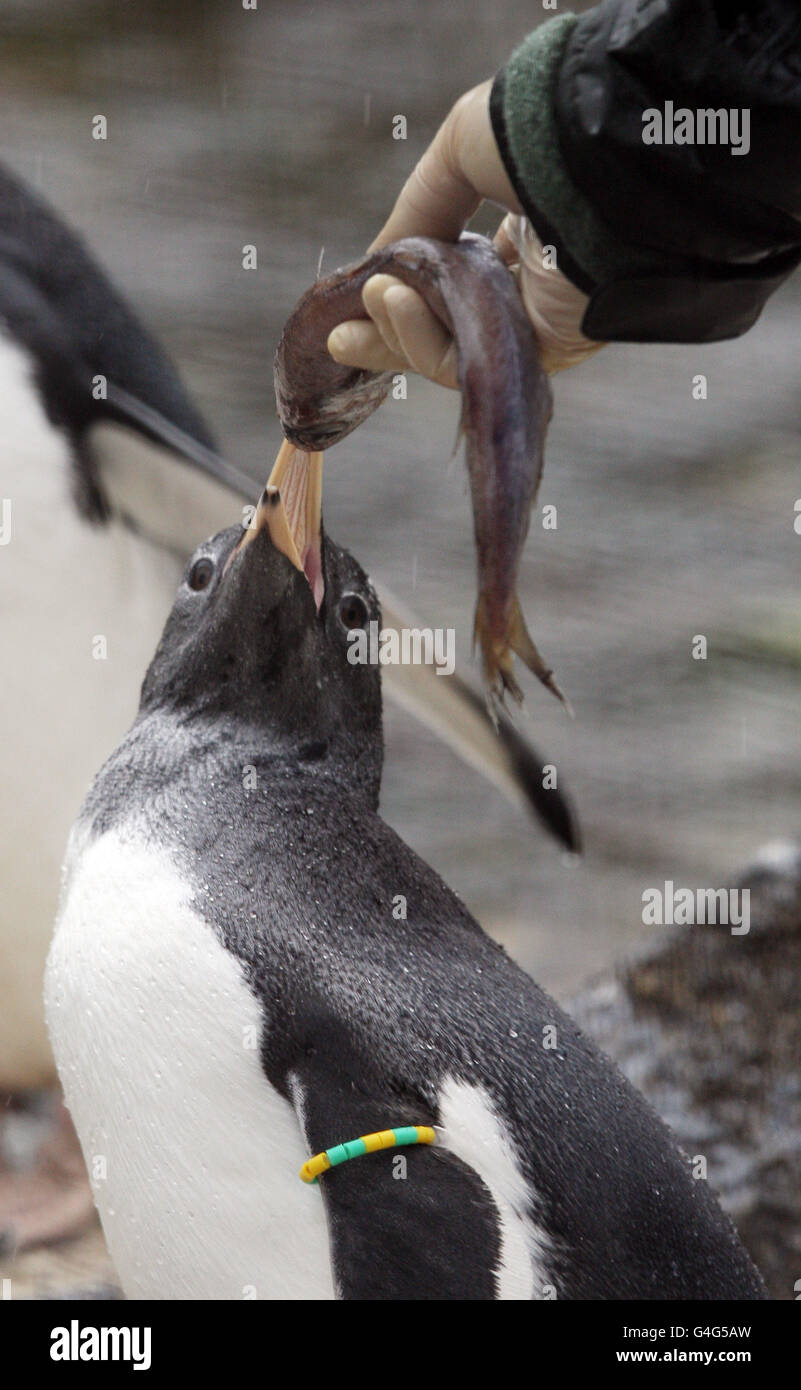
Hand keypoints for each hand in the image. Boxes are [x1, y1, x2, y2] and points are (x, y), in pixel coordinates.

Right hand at [326, 81, 602, 383]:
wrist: (592, 154)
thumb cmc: (537, 136)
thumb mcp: (460, 153)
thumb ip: (417, 212)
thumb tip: (378, 265)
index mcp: (530, 229)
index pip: (458, 278)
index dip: (404, 291)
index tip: (356, 294)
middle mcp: (537, 282)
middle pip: (449, 327)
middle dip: (388, 334)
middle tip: (339, 337)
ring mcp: (542, 322)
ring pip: (453, 350)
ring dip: (399, 331)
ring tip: (376, 296)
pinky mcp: (547, 352)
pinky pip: (469, 361)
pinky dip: (423, 342)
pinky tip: (395, 304)